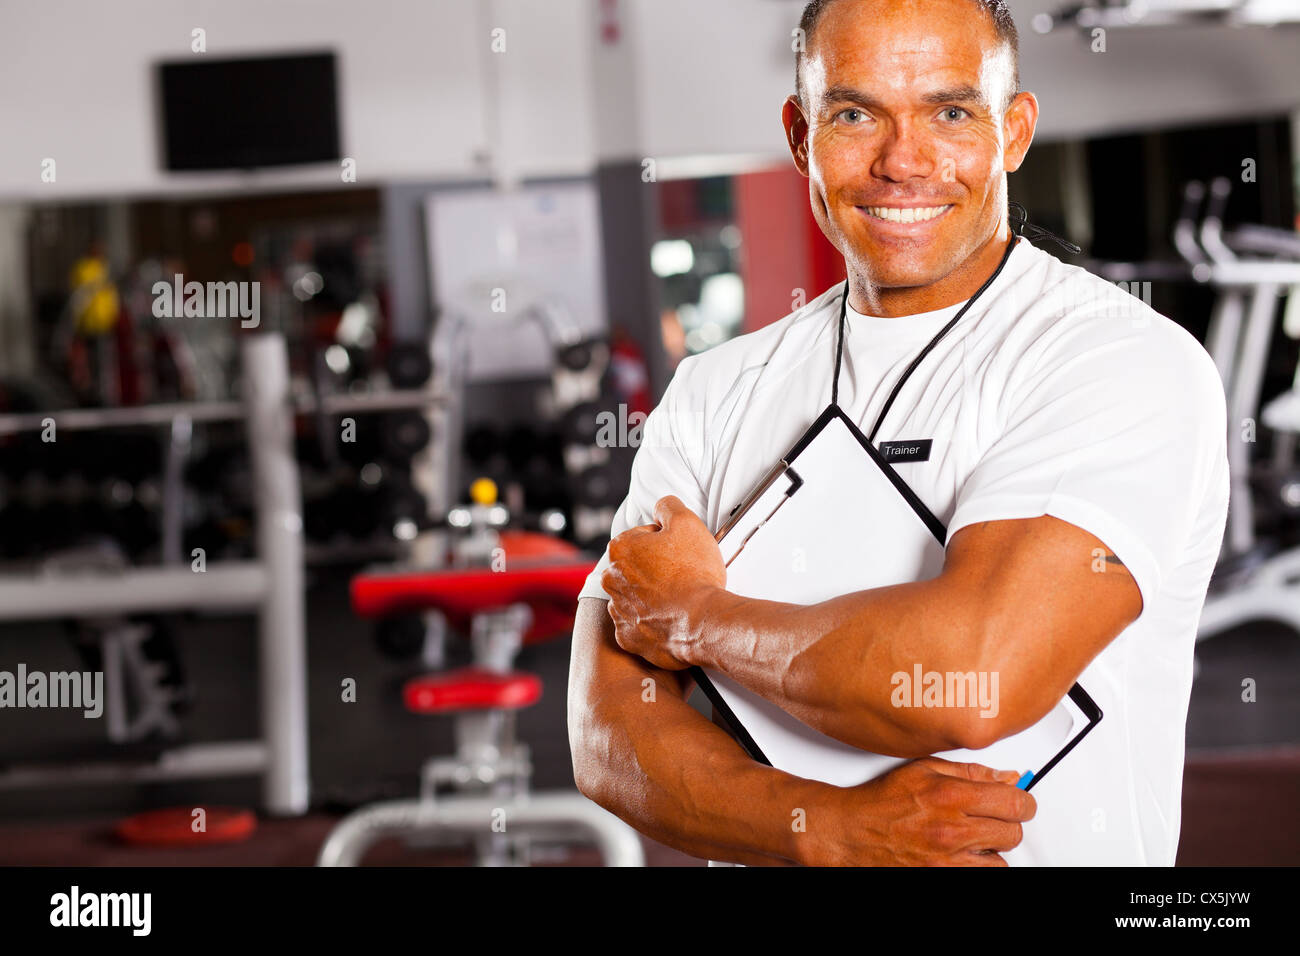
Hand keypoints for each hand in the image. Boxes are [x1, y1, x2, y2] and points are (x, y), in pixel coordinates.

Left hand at [601, 495, 725, 670]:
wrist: (701, 623)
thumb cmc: (694, 575)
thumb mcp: (687, 522)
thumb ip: (668, 506)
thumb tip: (662, 505)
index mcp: (621, 549)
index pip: (641, 536)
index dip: (664, 541)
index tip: (679, 551)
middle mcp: (611, 580)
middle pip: (635, 566)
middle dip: (654, 567)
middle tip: (682, 573)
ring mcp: (618, 610)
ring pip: (635, 595)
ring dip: (651, 594)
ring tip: (679, 597)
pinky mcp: (627, 636)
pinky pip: (637, 623)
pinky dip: (651, 620)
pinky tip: (670, 616)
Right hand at [796, 758, 1036, 865]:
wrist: (851, 831)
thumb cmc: (882, 800)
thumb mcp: (924, 769)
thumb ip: (970, 773)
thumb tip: (1006, 777)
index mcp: (951, 796)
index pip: (1015, 803)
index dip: (1022, 802)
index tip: (1017, 802)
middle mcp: (952, 830)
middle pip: (1013, 833)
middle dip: (1006, 824)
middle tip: (991, 818)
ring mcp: (948, 861)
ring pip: (1001, 861)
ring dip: (992, 849)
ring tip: (972, 838)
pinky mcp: (941, 877)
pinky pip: (980, 876)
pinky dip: (976, 866)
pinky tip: (963, 854)